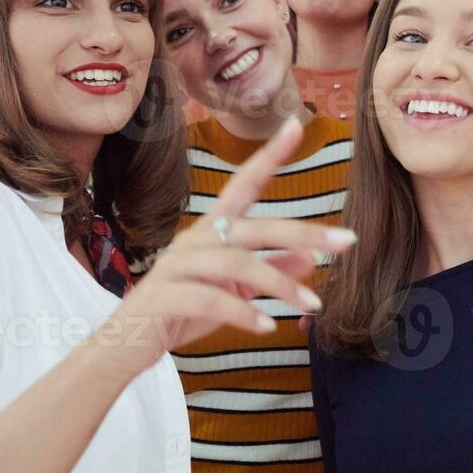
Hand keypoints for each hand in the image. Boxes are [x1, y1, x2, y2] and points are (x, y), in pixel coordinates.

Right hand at [88, 118, 356, 380]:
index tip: (296, 125)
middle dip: (303, 233)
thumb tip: (312, 258)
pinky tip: (268, 326)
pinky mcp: (164, 297)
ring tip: (313, 304)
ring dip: (281, 284)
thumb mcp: (235, 289)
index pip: (243, 184)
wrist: (125, 346)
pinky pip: (210, 299)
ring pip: (236, 263)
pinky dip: (244, 313)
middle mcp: (194, 240)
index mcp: (211, 231)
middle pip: (253, 227)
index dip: (268, 155)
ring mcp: (176, 266)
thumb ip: (269, 271)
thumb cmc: (181, 312)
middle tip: (347, 242)